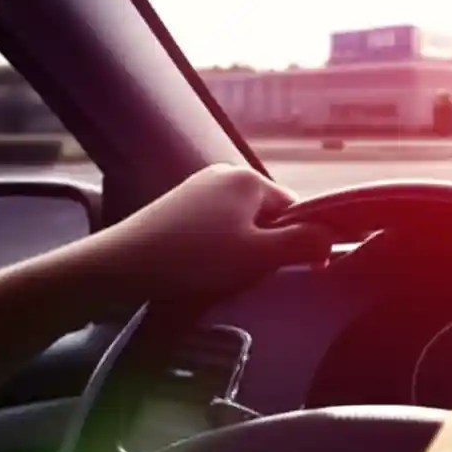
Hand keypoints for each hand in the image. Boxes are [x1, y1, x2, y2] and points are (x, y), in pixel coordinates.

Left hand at [93, 163, 333, 299]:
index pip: (295, 210)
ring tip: (220, 277)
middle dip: (264, 248)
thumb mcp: (258, 256)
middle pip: (267, 217)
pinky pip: (215, 229)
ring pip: (240, 226)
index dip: (297, 244)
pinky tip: (199, 271)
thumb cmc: (195, 259)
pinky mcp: (176, 206)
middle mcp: (224, 173)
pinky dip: (215, 251)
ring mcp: (197, 188)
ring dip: (239, 253)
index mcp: (248, 177)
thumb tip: (331, 239)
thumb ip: (302, 245)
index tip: (286, 273)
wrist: (121, 266)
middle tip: (247, 277)